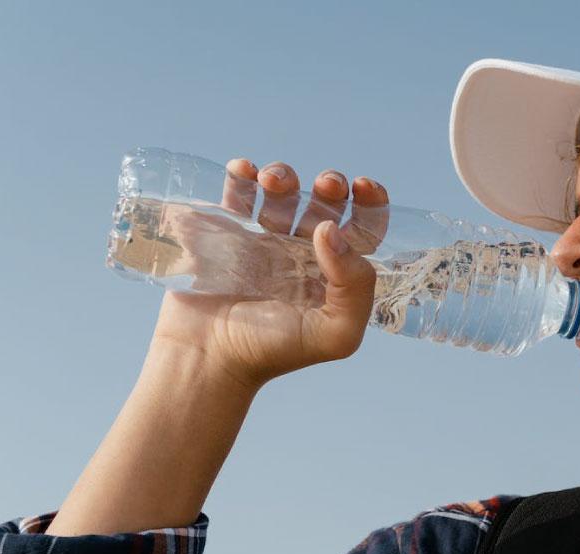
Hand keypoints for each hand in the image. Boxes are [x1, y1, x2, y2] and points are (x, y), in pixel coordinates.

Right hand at [150, 158, 390, 389]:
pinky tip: (244, 170)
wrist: (209, 358)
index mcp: (334, 273)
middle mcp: (302, 253)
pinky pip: (237, 193)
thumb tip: (331, 231)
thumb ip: (354, 288)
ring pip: (282, 192)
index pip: (363, 230)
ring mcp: (263, 240)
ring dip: (284, 176)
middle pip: (325, 204)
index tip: (363, 188)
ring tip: (273, 181)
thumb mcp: (335, 334)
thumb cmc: (274, 352)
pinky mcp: (226, 232)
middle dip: (331, 186)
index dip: (370, 204)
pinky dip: (241, 174)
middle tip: (327, 185)